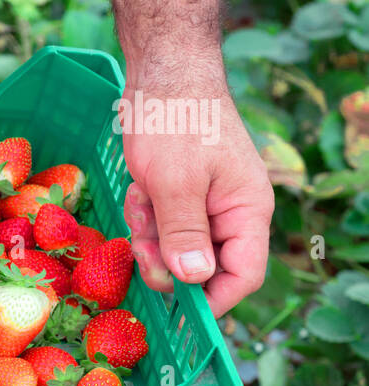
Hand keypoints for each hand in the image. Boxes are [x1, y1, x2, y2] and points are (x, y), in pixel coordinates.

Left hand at [119, 70, 273, 317]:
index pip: (243, 276)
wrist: (161, 72)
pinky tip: (138, 187)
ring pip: (174, 248)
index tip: (176, 312)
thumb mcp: (174, 182)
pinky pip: (160, 225)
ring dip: (149, 233)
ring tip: (141, 197)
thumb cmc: (174, 121)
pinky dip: (144, 214)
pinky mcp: (179, 195)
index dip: (212, 301)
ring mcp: (204, 203)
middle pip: (201, 268)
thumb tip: (194, 281)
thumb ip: (185, 233)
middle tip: (141, 239)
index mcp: (247, 211)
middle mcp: (231, 212)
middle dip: (165, 259)